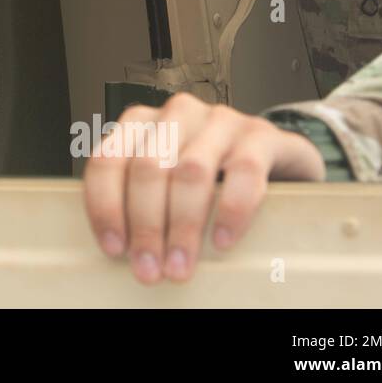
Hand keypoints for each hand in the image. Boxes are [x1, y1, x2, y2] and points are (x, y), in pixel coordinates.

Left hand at [82, 92, 325, 283]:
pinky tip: (222, 241)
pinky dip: (231, 211)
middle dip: (145, 224)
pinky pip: (244, 171)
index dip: (106, 206)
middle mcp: (177, 114)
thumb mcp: (167, 181)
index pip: (108, 159)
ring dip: (182, 225)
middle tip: (149, 268)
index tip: (114, 247)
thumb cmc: (210, 173)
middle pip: (148, 167)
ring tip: (179, 265)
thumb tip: (123, 251)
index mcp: (142, 123)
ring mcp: (220, 120)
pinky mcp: (260, 135)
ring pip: (191, 170)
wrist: (275, 156)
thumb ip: (140, 201)